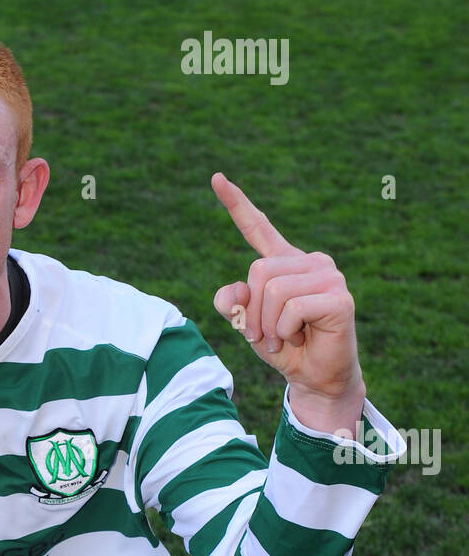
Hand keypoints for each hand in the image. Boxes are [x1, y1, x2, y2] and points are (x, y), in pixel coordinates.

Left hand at [211, 173, 365, 414]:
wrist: (315, 377)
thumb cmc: (283, 347)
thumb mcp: (247, 324)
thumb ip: (231, 303)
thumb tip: (233, 291)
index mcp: (286, 262)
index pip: (259, 228)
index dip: (237, 205)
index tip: (216, 178)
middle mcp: (310, 262)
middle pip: (259, 271)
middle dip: (251, 312)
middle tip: (263, 336)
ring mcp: (329, 276)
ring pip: (274, 290)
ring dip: (268, 325)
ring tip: (283, 338)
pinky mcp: (340, 297)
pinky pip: (293, 308)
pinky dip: (286, 331)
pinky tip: (301, 338)